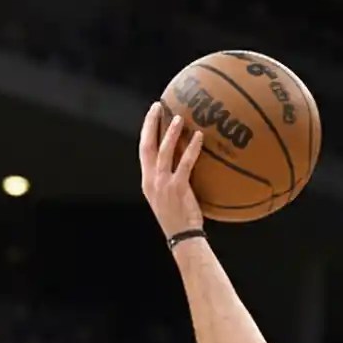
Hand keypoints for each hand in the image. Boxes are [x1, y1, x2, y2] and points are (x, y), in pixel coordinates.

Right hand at [139, 102, 204, 238]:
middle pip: (147, 145)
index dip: (146, 130)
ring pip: (164, 151)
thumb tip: (184, 160)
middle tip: (158, 106)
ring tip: (179, 117)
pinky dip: (191, 149)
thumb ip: (170, 179)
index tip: (152, 114)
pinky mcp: (177, 188)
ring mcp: (163, 184)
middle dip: (151, 124)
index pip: (143, 150)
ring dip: (171, 133)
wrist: (182, 236)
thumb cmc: (179, 218)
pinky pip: (185, 163)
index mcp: (147, 181)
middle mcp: (151, 180)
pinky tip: (198, 137)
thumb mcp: (167, 197)